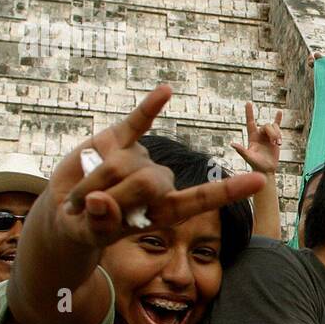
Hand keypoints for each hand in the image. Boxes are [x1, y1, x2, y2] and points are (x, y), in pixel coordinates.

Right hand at [55, 86, 264, 248]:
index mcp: (165, 209)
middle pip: (148, 180)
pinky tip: (166, 90)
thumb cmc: (86, 227)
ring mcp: (140, 158)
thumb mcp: (92, 233)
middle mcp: (159, 181)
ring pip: (123, 164)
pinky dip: (149, 108)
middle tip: (91, 209)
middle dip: (114, 196)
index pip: (202, 199)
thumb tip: (101, 201)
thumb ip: (100, 222)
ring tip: (83, 197)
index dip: (229, 190)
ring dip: (95, 183)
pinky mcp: (119, 141)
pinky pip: (137, 122)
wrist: (64, 210)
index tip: (260, 179)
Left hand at [231, 103, 282, 174]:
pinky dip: (278, 119)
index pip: (250, 122)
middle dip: (273, 133)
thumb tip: (232, 144)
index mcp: (252, 136)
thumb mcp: (248, 157)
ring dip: (278, 134)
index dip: (249, 112)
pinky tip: (279, 112)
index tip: (248, 102)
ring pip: (274, 127)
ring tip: (278, 144)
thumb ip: (241, 150)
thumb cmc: (256, 165)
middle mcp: (259, 134)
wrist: (266, 170)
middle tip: (275, 143)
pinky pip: (277, 126)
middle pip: (267, 126)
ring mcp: (267, 136)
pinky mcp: (275, 138)